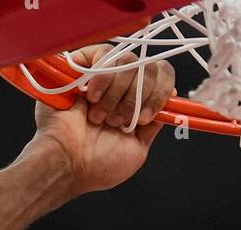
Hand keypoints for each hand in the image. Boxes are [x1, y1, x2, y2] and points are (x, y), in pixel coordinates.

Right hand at [23, 44, 176, 194]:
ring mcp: (101, 74)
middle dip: (136, 99)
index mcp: (135, 103)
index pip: (161, 75)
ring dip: (117, 95)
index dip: (160, 91)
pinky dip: (103, 78)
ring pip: (127, 61)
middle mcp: (121, 86)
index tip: (146, 117)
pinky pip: (105, 53)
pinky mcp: (81, 64)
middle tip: (117, 122)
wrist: (69, 163)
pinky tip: (91, 98)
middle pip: (147, 67)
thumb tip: (172, 94)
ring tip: (99, 117)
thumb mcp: (138, 148)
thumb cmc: (99, 164)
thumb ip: (155, 123)